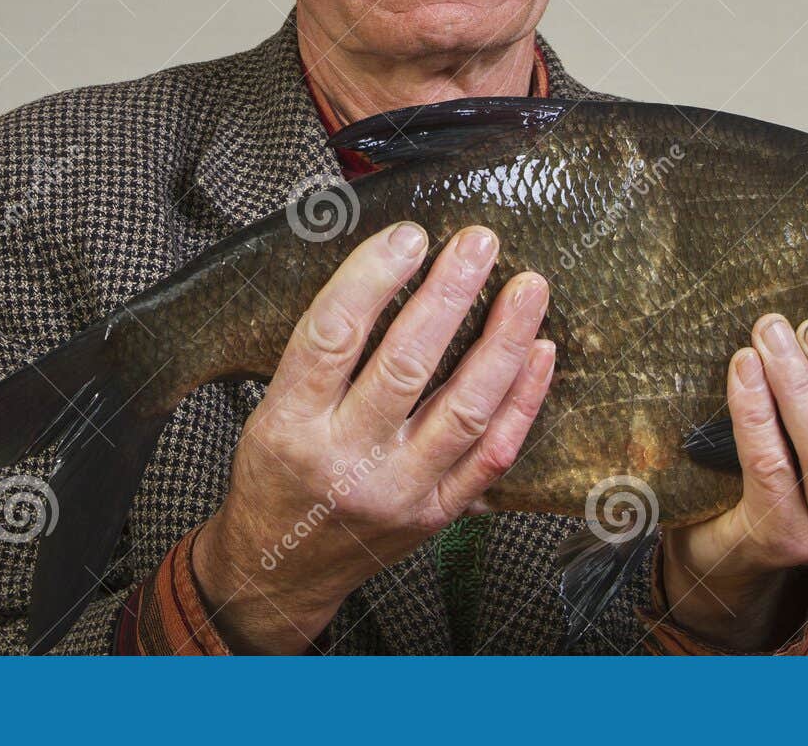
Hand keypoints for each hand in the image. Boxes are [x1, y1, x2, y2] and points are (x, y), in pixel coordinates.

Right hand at [190, 221, 553, 652]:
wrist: (280, 572)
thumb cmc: (277, 474)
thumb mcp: (269, 408)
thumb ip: (321, 350)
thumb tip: (389, 264)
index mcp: (290, 424)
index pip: (331, 336)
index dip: (372, 278)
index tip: (409, 235)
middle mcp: (345, 460)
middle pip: (406, 365)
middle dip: (450, 295)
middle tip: (479, 244)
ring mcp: (398, 492)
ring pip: (465, 409)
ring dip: (503, 341)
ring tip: (528, 288)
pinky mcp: (437, 515)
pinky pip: (493, 454)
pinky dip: (523, 400)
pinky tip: (539, 352)